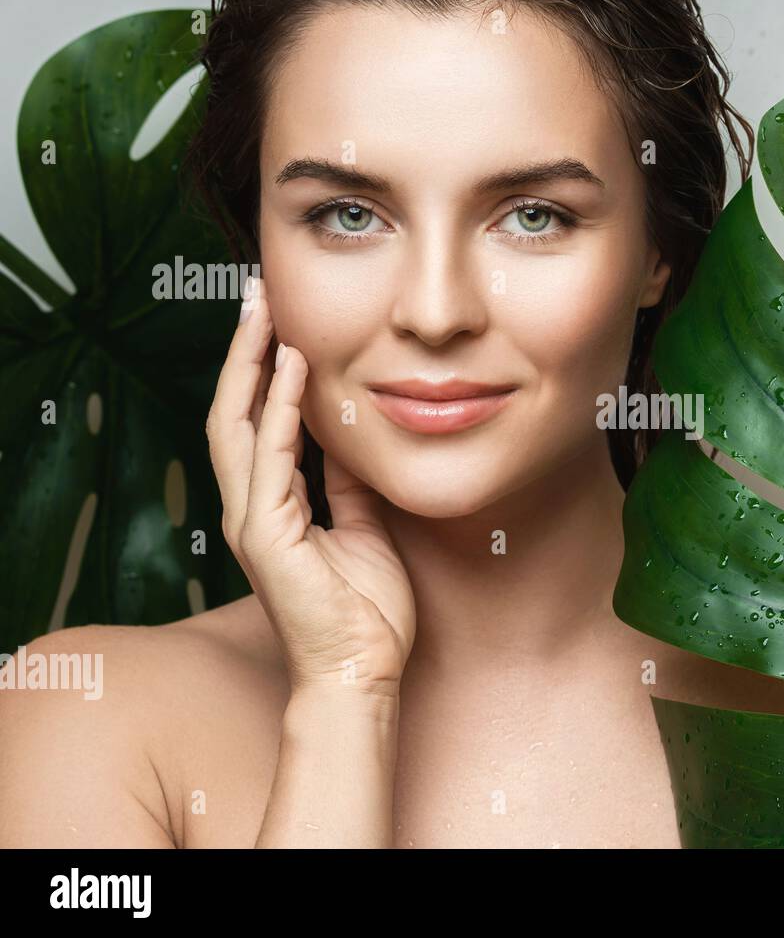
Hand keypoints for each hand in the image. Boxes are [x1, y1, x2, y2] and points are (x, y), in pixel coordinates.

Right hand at [205, 276, 415, 697]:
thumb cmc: (366, 612)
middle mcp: (252, 508)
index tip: (279, 320)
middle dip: (244, 351)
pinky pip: (271, 458)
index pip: (256, 422)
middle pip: (233, 411)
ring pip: (237, 425)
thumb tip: (351, 441)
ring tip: (264, 310)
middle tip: (258, 293)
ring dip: (250, 364)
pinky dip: (279, 409)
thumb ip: (348, 486)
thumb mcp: (365, 529)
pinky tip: (291, 368)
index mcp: (273, 506)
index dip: (263, 370)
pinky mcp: (267, 535)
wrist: (363, 673)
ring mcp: (253, 521)